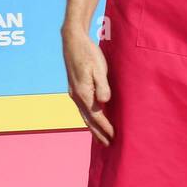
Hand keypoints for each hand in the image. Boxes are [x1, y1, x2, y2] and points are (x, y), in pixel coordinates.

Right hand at [62, 25, 113, 144]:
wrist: (72, 41)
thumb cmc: (88, 53)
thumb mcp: (99, 68)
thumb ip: (102, 85)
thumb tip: (104, 102)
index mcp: (83, 92)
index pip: (96, 115)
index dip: (105, 127)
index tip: (114, 137)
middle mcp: (76, 96)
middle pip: (88, 120)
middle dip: (98, 133)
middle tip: (108, 145)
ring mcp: (74, 93)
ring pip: (84, 115)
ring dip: (92, 128)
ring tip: (100, 138)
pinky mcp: (75, 88)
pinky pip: (82, 108)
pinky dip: (88, 118)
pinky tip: (92, 120)